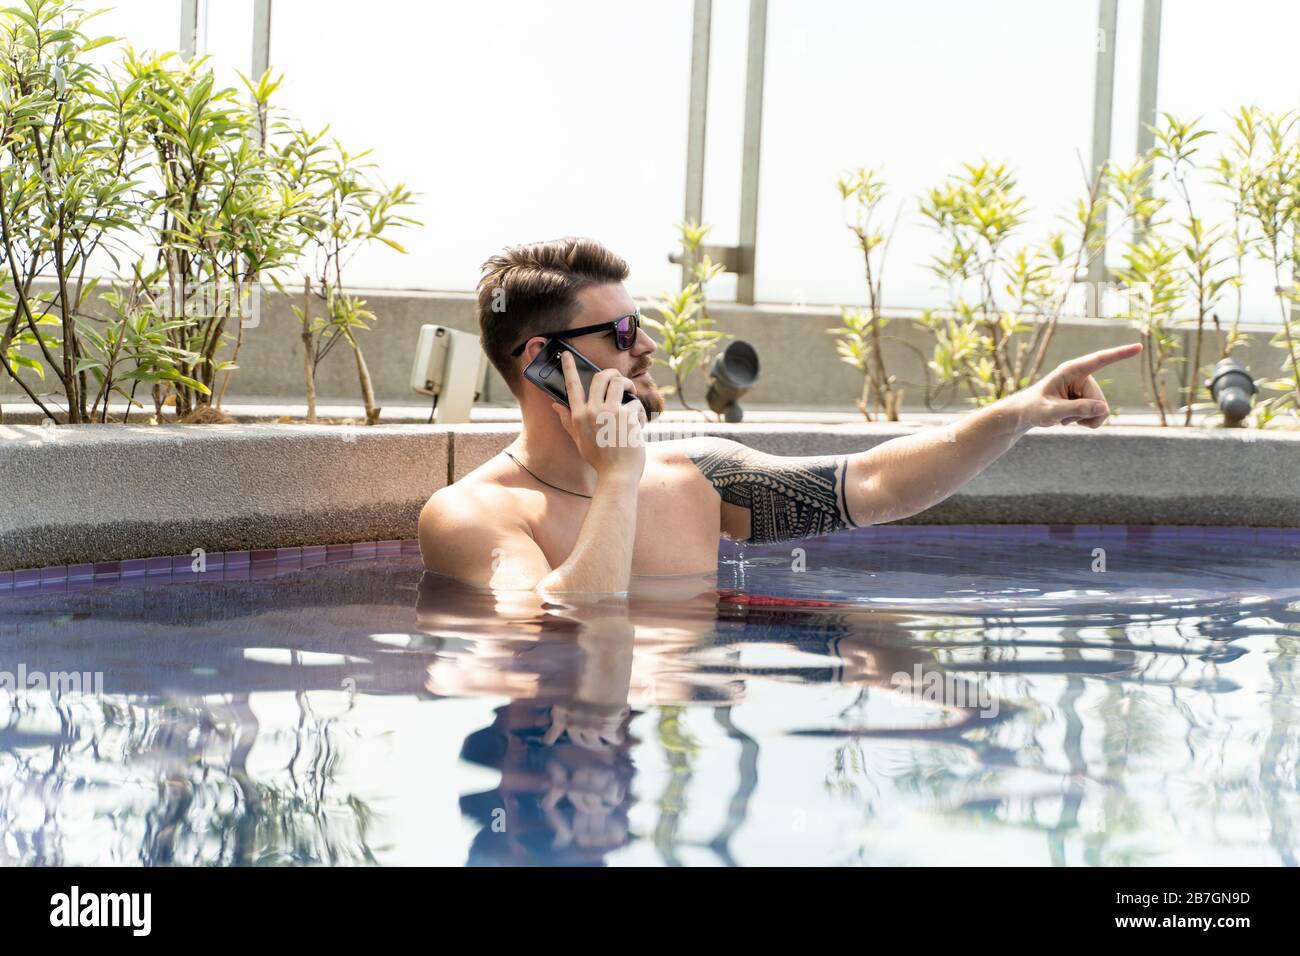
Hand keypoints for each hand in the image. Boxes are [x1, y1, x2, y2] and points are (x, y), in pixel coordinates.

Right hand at [551, 350, 646, 479]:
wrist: (617, 474)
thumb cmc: (600, 459)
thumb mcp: (579, 440)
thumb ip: (568, 421)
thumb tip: (556, 406)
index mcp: (578, 416)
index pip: (571, 386)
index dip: (568, 367)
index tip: (567, 353)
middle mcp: (592, 411)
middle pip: (600, 376)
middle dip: (612, 373)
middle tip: (618, 379)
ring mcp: (610, 412)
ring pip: (619, 382)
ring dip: (627, 384)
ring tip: (631, 393)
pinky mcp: (627, 415)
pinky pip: (635, 403)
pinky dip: (639, 413)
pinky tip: (638, 426)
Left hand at [1013, 342, 1142, 428]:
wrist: (1027, 414)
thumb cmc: (1034, 408)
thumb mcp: (1052, 411)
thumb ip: (1077, 409)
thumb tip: (1104, 408)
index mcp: (1071, 370)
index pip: (1099, 360)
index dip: (1119, 354)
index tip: (1138, 347)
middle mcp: (1082, 377)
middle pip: (1100, 401)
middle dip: (1084, 414)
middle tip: (1061, 416)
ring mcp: (1086, 388)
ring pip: (1101, 411)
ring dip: (1082, 419)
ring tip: (1063, 416)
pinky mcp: (1088, 398)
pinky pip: (1098, 415)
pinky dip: (1085, 421)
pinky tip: (1069, 418)